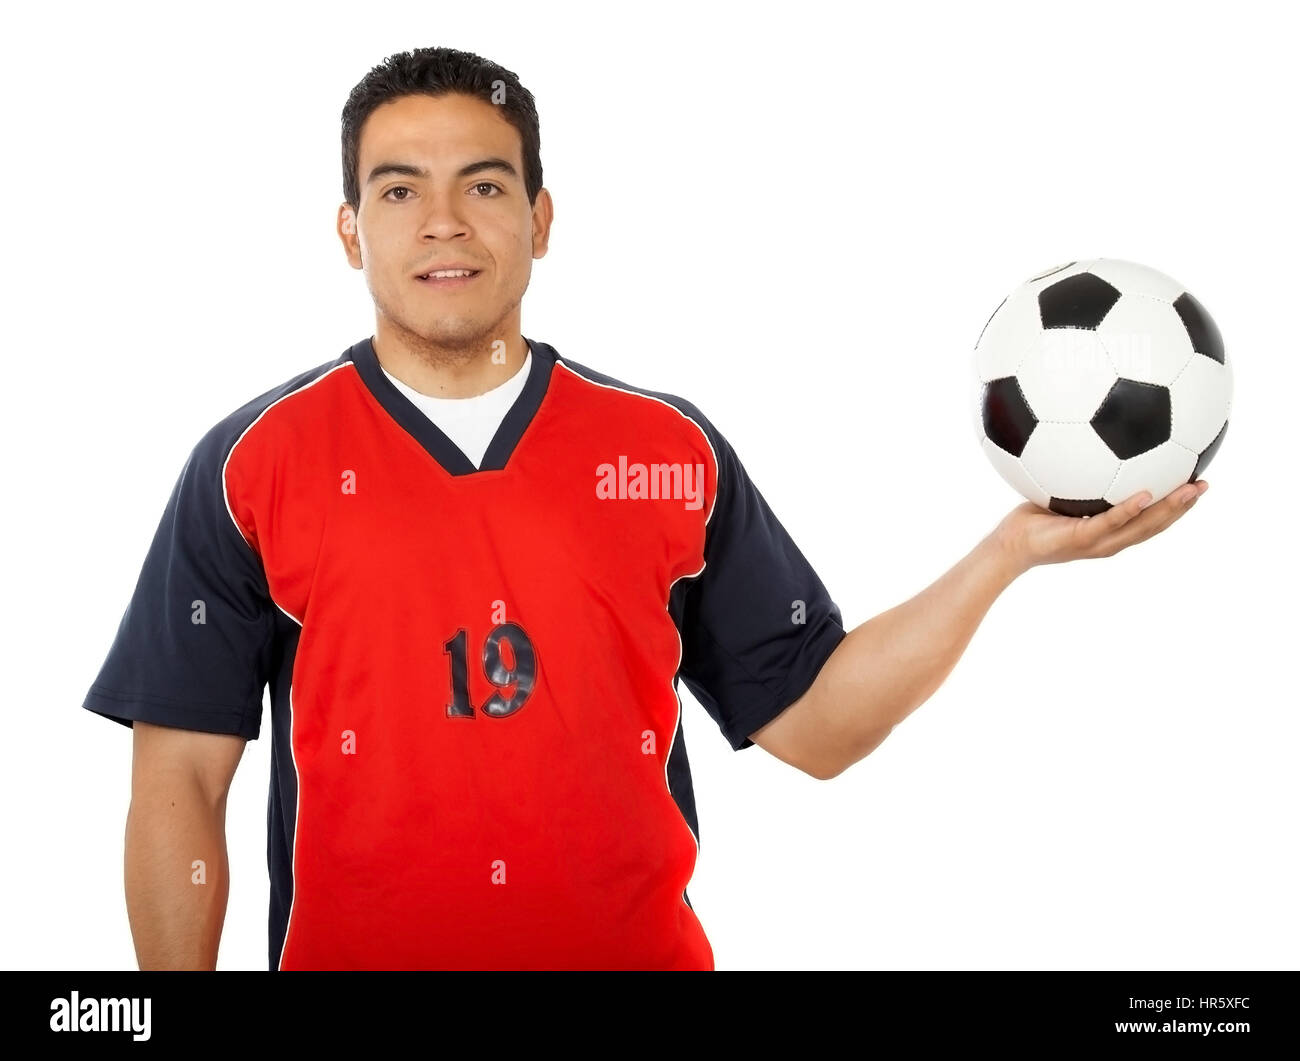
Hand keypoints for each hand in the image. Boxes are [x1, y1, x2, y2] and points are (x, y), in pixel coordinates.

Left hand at [994, 480, 1208, 575]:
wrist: (1008, 546)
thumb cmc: (1033, 520)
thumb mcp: (1062, 494)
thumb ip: (1082, 479)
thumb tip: (1090, 444)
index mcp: (1111, 531)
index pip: (1151, 520)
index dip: (1176, 506)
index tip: (1197, 483)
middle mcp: (1109, 540)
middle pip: (1156, 525)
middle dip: (1183, 506)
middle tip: (1206, 484)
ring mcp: (1097, 542)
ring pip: (1141, 527)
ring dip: (1168, 509)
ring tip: (1190, 490)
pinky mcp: (1079, 539)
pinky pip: (1108, 523)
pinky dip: (1128, 510)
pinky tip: (1145, 495)